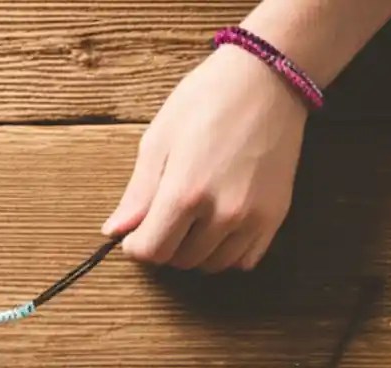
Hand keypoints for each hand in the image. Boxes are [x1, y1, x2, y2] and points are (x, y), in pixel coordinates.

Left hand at [104, 44, 307, 272]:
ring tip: (191, 220)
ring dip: (194, 251)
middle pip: (180, 259)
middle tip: (164, 216)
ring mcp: (253, 218)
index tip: (136, 232)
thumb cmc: (206, 100)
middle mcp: (222, 213)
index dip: (137, 245)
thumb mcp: (159, 140)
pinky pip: (245, 260)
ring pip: (212, 264)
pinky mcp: (276, 216)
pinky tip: (218, 227)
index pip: (152, 251)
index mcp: (186, 193)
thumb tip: (114, 231)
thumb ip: (138, 193)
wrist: (266, 80)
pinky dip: (227, 252)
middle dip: (164, 244)